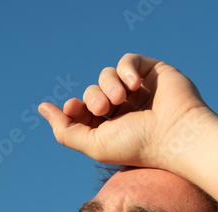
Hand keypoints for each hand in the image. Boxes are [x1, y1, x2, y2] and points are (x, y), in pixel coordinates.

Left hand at [38, 53, 212, 169]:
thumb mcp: (93, 145)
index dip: (74, 107)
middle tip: (104, 108)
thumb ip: (65, 130)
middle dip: (92, 98)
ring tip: (121, 98)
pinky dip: (125, 69)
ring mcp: (138, 90)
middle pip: (92, 92)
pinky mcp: (152, 72)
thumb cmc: (138, 145)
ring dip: (107, 85)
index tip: (74, 109)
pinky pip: (127, 60)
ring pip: (106, 75)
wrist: (175, 135)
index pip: (82, 110)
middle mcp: (124, 108)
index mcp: (110, 127)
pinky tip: (134, 84)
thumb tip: (42, 108)